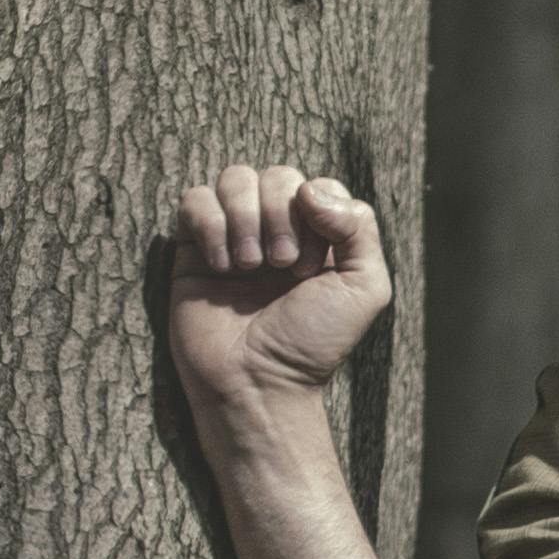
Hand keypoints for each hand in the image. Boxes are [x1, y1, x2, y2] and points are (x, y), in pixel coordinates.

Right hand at [164, 163, 391, 418]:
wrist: (258, 383)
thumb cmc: (312, 342)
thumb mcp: (364, 288)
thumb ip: (359, 228)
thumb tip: (309, 188)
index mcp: (319, 236)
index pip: (317, 185)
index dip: (316, 214)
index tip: (312, 268)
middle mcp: (277, 230)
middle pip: (276, 176)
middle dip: (280, 216)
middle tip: (282, 266)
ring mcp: (234, 236)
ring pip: (235, 178)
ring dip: (245, 217)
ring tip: (249, 266)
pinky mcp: (194, 249)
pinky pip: (194, 199)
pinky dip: (209, 225)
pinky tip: (221, 267)